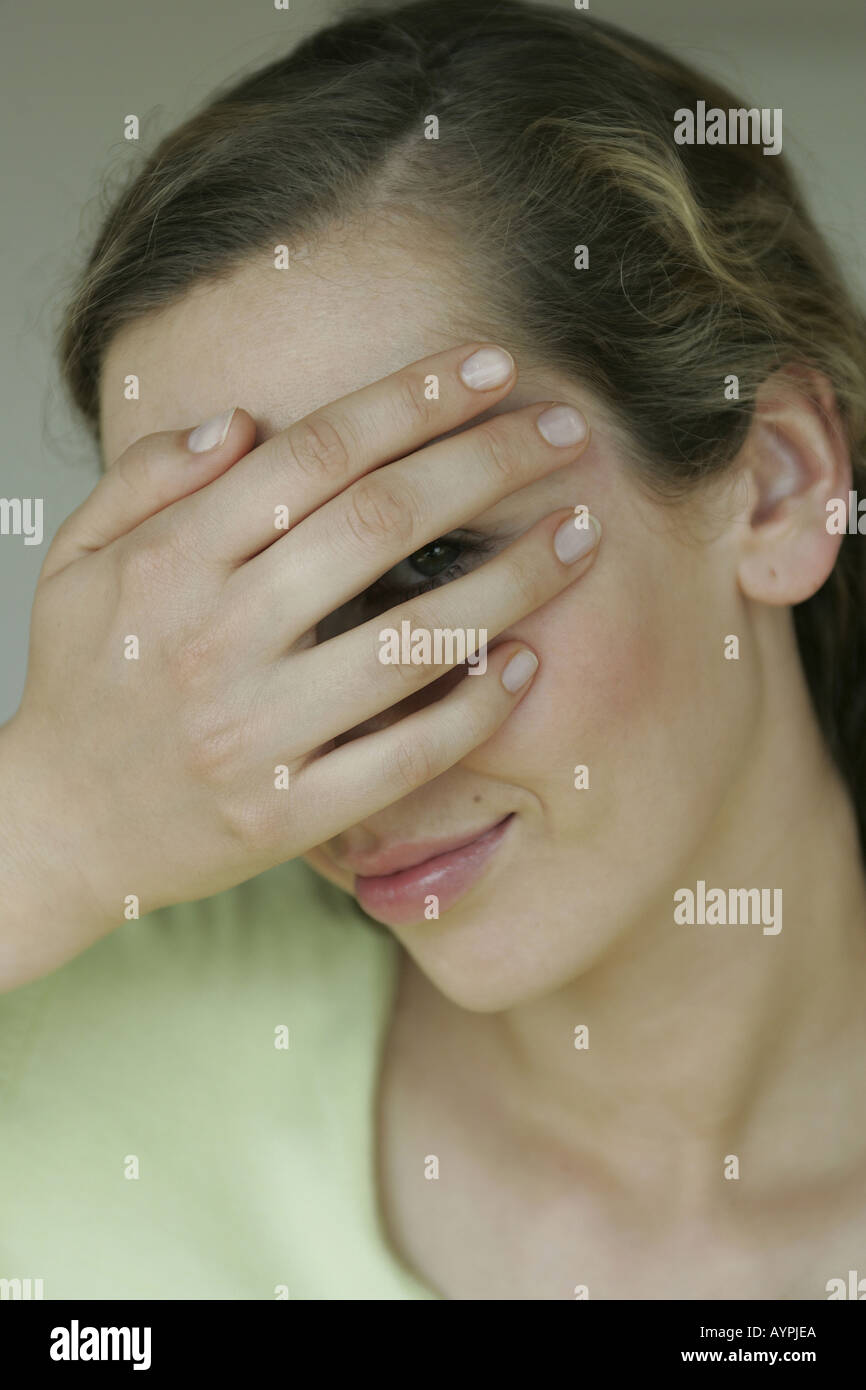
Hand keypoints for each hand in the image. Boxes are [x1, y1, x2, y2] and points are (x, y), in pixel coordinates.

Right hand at [0, 342, 598, 987]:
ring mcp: (258, 734)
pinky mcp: (291, 814)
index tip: (491, 368)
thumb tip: (241, 423)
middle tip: (565, 431)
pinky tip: (528, 660)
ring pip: (414, 638)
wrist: (61, 831)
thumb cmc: (82, 681)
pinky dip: (477, 706)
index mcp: (169, 563)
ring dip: (514, 578)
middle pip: (381, 524)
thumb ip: (147, 479)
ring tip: (579, 536)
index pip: (315, 454)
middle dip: (489, 462)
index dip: (414, 399)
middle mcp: (216, 639)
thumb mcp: (78, 562)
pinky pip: (408, 754)